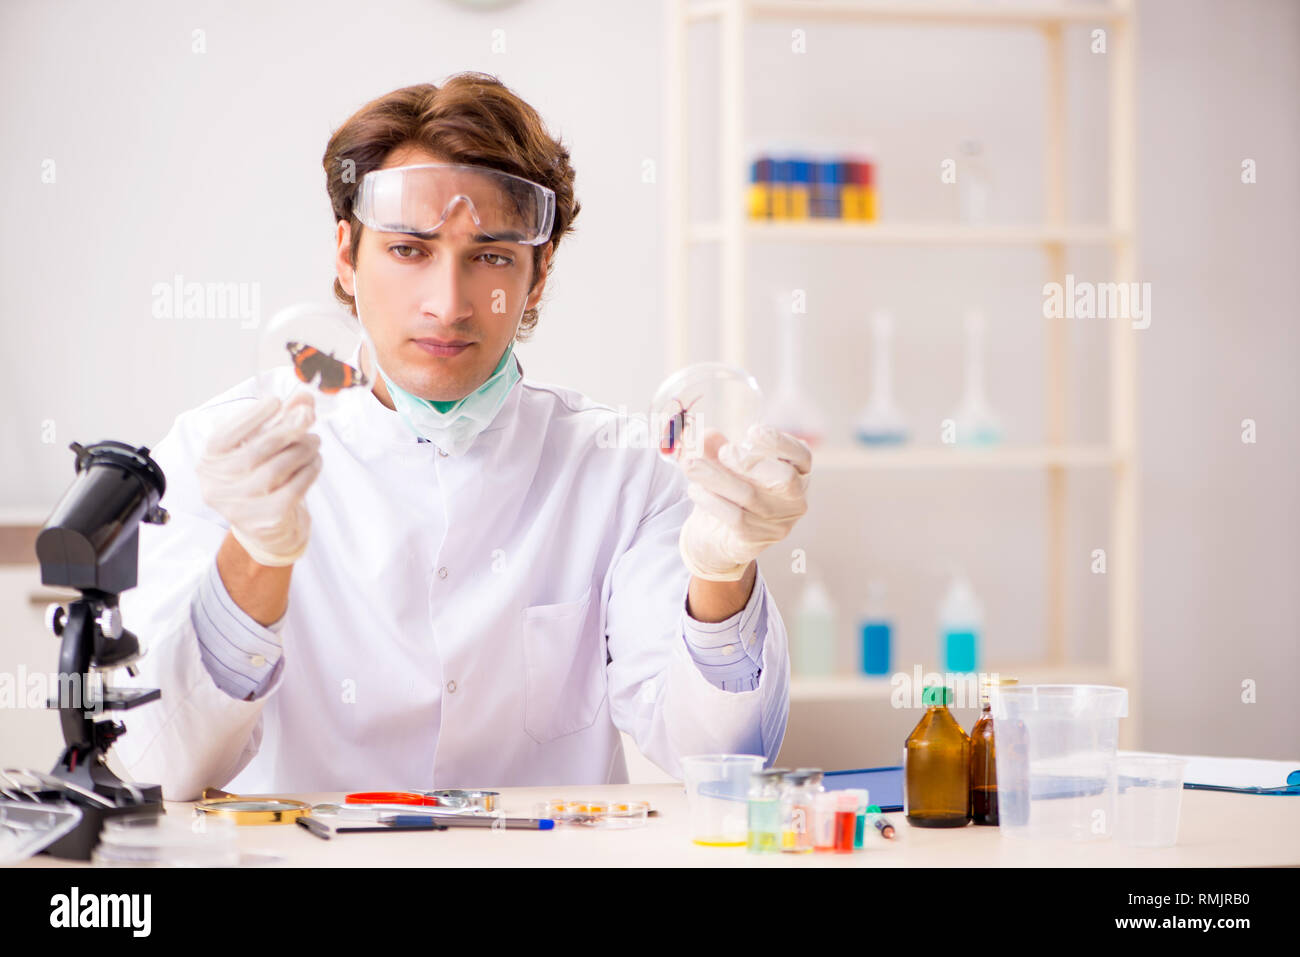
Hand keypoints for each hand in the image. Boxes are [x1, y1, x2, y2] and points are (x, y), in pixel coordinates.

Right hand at [197, 392, 322, 566]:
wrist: (267, 528)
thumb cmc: (260, 477)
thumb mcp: (262, 446)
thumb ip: (280, 420)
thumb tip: (304, 397)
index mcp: (208, 463)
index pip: (225, 436)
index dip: (251, 417)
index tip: (276, 400)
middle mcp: (216, 486)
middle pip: (254, 452)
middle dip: (285, 430)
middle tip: (307, 416)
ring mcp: (239, 506)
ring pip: (276, 470)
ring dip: (301, 450)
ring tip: (314, 441)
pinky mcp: (264, 520)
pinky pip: (292, 489)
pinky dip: (308, 471)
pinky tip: (315, 461)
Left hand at [678, 424, 811, 580]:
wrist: (715, 535)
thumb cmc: (728, 488)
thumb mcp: (722, 463)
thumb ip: (715, 446)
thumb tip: (703, 435)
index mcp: (797, 474)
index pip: (801, 456)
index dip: (780, 443)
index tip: (752, 431)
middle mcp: (794, 500)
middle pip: (784, 478)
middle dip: (752, 462)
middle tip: (724, 452)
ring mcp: (778, 523)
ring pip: (750, 496)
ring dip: (716, 477)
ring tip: (690, 464)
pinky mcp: (756, 540)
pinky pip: (734, 517)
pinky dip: (711, 500)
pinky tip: (694, 489)